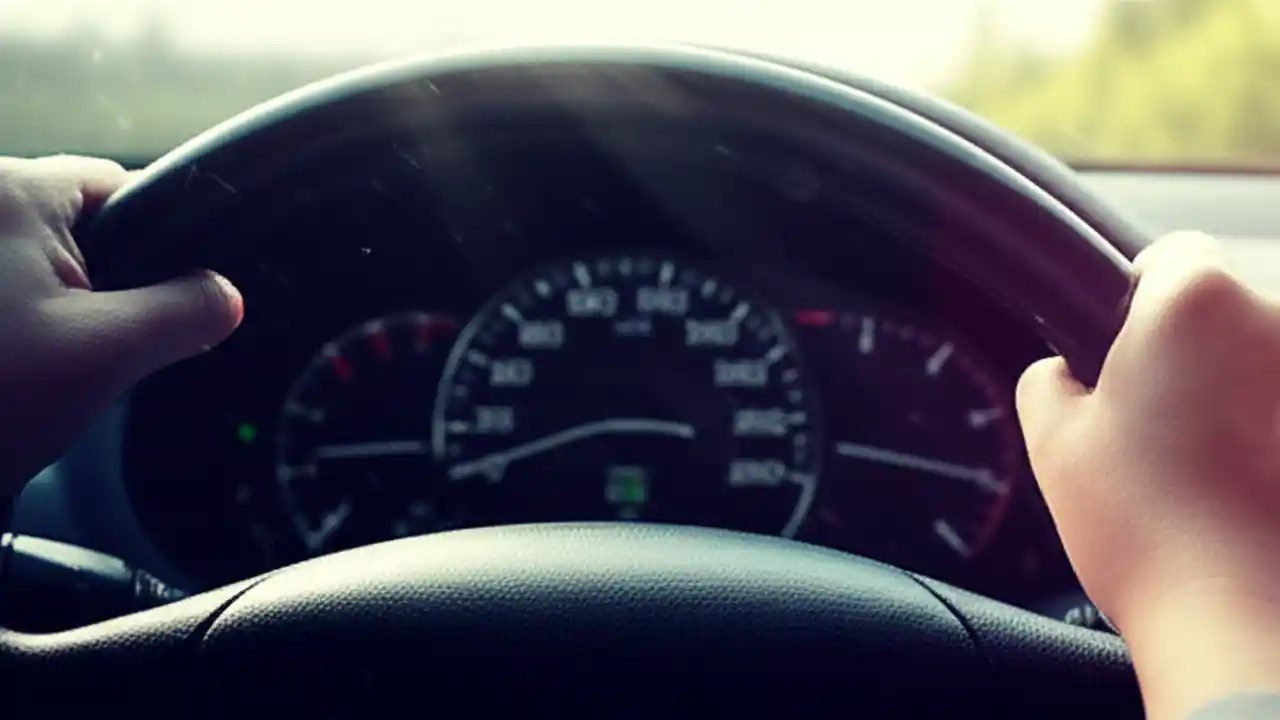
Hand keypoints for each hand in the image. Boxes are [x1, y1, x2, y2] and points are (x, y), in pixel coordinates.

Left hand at [0, 156, 241, 496]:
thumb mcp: (104, 354)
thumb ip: (183, 314)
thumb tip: (226, 297)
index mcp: (11, 191)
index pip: (120, 187)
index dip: (163, 241)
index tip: (174, 299)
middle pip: (78, 223)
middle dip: (106, 283)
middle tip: (104, 343)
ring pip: (38, 261)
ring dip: (58, 307)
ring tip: (49, 362)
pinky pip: (8, 289)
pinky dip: (21, 323)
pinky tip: (15, 367)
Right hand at [1017, 232, 1279, 719]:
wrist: (1246, 624)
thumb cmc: (1146, 528)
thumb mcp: (1054, 443)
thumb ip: (1049, 382)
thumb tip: (1064, 374)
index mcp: (1196, 302)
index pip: (1172, 254)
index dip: (1139, 296)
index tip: (1126, 344)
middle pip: (1234, 308)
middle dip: (1202, 351)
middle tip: (1164, 421)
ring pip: (1271, 362)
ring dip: (1250, 393)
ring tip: (1218, 466)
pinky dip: (1274, 432)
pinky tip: (1255, 484)